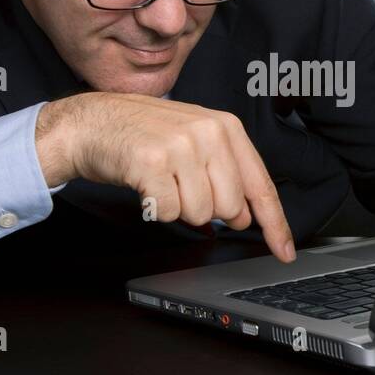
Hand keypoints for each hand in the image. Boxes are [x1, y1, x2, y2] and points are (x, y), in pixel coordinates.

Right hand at [35, 93, 295, 261]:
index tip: (283, 250)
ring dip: (177, 208)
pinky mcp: (152, 162)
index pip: (260, 184)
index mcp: (225, 127)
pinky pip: (168, 212)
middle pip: (230, 208)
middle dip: (207, 211)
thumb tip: (244, 215)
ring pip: (199, 214)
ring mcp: (181, 146)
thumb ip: (224, 174)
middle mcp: (208, 132)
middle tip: (181, 188)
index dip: (274, 223)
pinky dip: (155, 209)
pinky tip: (145, 185)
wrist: (92, 123)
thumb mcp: (193, 142)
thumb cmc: (142, 135)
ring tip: (161, 181)